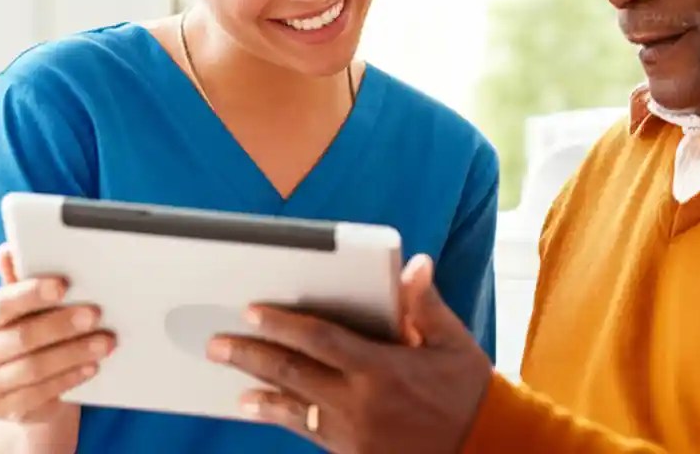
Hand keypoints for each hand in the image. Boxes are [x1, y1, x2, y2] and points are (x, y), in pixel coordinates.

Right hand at [0, 243, 115, 422]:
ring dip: (73, 353)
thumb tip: (8, 249)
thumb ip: (20, 282)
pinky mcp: (7, 410)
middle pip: (22, 337)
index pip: (3, 303)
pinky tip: (92, 367)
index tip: (63, 284)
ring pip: (33, 368)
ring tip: (105, 342)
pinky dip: (70, 378)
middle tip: (95, 314)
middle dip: (62, 324)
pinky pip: (41, 394)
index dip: (32, 293)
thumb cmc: (29, 341)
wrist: (22, 395)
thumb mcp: (26, 312)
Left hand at [208, 254, 491, 453]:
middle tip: (216, 342)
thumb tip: (415, 264)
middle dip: (250, 354)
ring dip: (256, 387)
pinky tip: (256, 405)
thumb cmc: (467, 391)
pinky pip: (305, 429)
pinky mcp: (351, 452)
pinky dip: (277, 414)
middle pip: (292, 373)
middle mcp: (360, 402)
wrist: (483, 447)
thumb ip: (425, 305)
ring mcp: (352, 432)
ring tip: (229, 373)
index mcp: (383, 368)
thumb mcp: (453, 342)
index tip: (251, 310)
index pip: (321, 339)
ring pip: (292, 405)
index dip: (282, 324)